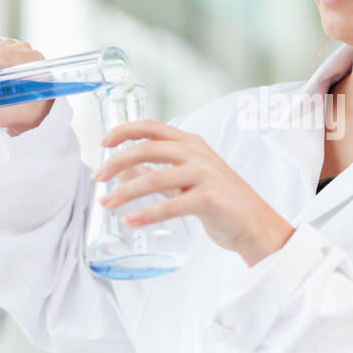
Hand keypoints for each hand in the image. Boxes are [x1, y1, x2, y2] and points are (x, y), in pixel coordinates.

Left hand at [92, 121, 294, 266]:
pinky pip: (171, 205)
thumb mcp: (188, 180)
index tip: (103, 141)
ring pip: (155, 178)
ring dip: (125, 192)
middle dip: (116, 161)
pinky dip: (147, 213)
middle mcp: (198, 154)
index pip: (153, 127)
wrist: (255, 224)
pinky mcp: (209, 199)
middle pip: (148, 148)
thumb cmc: (222, 202)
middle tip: (97, 178)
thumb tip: (122, 173)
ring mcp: (205, 175)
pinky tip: (131, 220)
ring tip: (106, 203)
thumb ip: (159, 173)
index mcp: (192, 144)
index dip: (125, 130)